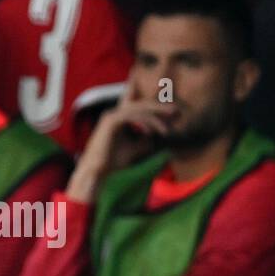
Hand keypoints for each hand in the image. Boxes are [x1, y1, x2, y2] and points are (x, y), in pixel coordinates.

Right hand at [66, 87, 168, 202]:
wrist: (97, 170)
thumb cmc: (113, 162)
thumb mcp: (135, 149)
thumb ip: (145, 140)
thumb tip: (157, 137)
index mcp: (118, 118)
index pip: (138, 106)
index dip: (155, 105)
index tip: (173, 111)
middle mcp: (114, 114)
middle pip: (141, 105)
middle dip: (160, 108)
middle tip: (177, 112)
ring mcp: (111, 116)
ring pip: (138, 109)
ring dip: (155, 118)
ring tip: (167, 130)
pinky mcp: (110, 121)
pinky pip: (132, 116)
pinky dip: (144, 123)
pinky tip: (151, 132)